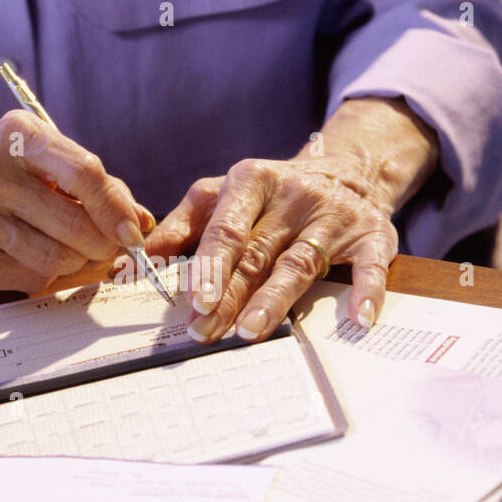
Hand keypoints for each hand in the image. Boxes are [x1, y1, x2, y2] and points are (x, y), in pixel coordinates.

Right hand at [0, 110, 153, 292]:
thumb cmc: (6, 180)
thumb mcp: (47, 164)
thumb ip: (98, 187)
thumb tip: (140, 221)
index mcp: (18, 134)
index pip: (84, 173)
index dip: (116, 207)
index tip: (133, 229)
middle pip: (76, 223)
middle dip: (102, 242)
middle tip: (105, 244)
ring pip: (58, 258)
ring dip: (76, 260)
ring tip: (63, 245)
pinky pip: (33, 278)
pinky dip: (45, 274)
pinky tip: (29, 254)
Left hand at [146, 153, 398, 340]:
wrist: (349, 170)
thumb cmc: (272, 194)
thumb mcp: (222, 196)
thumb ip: (180, 228)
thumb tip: (129, 265)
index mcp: (253, 180)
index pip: (227, 228)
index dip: (210, 266)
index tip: (195, 300)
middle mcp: (294, 196)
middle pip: (258, 254)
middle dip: (230, 296)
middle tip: (208, 331)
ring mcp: (334, 216)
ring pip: (301, 264)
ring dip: (276, 300)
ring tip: (252, 330)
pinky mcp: (372, 235)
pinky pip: (371, 266)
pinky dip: (367, 292)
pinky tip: (357, 318)